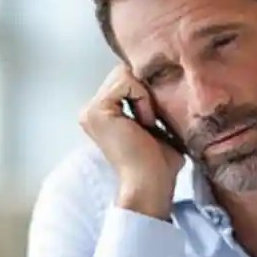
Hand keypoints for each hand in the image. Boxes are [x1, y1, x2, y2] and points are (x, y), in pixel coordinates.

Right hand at [79, 64, 184, 220]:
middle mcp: (91, 111)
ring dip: (144, 96)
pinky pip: (125, 80)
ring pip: (124, 73)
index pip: (125, 79)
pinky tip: (145, 122)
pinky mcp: (96, 111)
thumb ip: (151, 101)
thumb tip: (166, 78)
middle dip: (144, 91)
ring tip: (148, 123)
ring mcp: (90, 110)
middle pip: (123, 72)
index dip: (146, 90)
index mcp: (103, 114)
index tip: (155, 119)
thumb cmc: (159, 162)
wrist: (152, 183)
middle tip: (152, 122)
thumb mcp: (156, 124)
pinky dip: (142, 98)